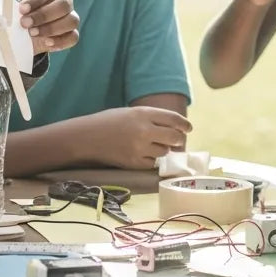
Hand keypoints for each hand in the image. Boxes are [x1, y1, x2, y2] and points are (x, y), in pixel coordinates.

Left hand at [19, 0, 78, 54]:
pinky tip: (46, 42)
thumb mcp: (14, 11)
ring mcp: (71, 17)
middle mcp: (64, 1)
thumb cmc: (21, 18)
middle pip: (63, 5)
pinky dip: (60, 41)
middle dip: (43, 15)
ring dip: (51, 28)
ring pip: (71, 21)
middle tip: (25, 24)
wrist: (27, 35)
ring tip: (33, 34)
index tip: (22, 9)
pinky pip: (73, 37)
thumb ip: (9, 9)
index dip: (36, 0)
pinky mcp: (72, 34)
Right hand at [76, 107, 192, 168]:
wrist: (87, 137)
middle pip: (174, 137)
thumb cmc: (108, 122)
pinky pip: (153, 163)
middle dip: (178, 139)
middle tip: (176, 140)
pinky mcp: (134, 162)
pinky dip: (153, 160)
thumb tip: (173, 127)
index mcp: (143, 113)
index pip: (173, 118)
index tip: (188, 128)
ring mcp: (140, 147)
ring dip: (164, 150)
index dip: (184, 124)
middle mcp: (144, 130)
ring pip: (165, 151)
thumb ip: (151, 118)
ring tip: (154, 146)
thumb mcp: (131, 113)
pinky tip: (146, 155)